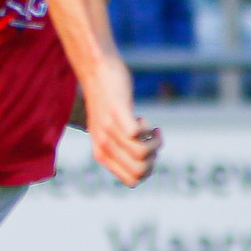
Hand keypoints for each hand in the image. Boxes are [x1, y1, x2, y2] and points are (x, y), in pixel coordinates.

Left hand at [80, 57, 162, 186]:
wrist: (94, 70)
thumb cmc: (106, 101)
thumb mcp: (109, 131)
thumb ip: (119, 148)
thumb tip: (146, 163)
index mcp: (101, 153)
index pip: (131, 181)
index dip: (148, 170)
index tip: (147, 151)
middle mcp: (102, 144)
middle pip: (140, 172)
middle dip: (154, 160)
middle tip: (151, 141)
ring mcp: (108, 128)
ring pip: (142, 155)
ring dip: (156, 143)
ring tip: (151, 129)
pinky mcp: (116, 112)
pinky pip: (136, 133)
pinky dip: (148, 128)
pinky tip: (142, 118)